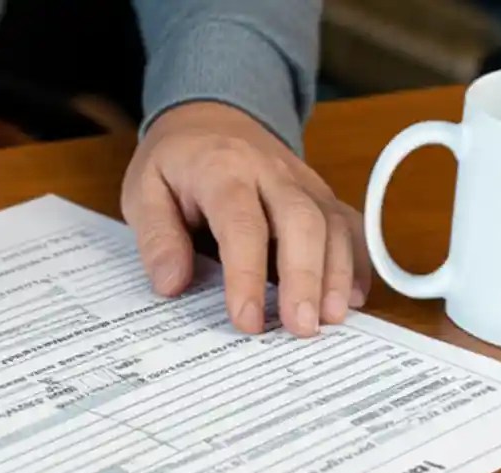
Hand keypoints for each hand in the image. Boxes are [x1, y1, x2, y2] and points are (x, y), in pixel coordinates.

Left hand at [121, 102, 370, 336]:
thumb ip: (156, 237)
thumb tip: (171, 284)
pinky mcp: (319, 193)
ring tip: (330, 318)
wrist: (209, 117)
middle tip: (301, 327)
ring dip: (337, 273)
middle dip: (306, 277)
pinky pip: (348, 223)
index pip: (242, 224)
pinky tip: (353, 296)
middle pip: (302, 221)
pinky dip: (357, 260)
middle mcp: (270, 172)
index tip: (247, 320)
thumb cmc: (176, 162)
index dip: (246, 276)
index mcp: (222, 170)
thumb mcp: (144, 190)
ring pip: (332, 223)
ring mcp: (302, 182)